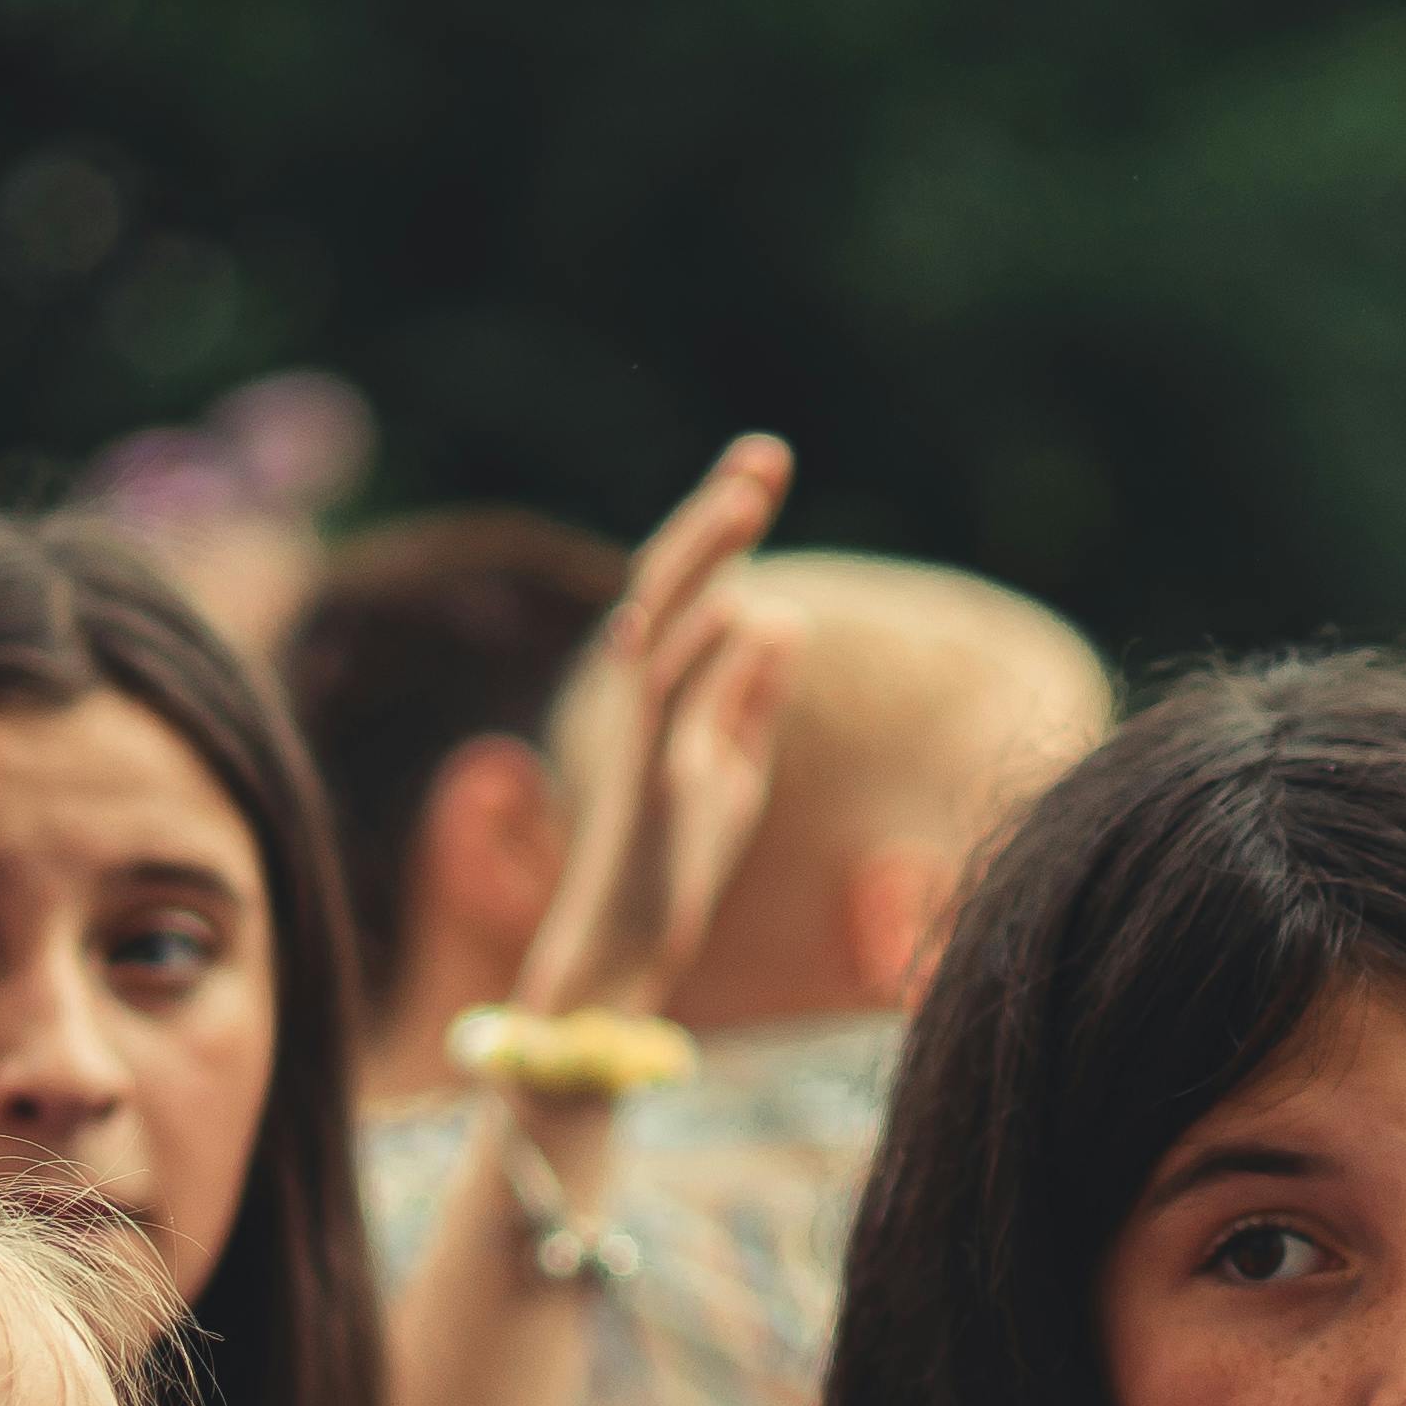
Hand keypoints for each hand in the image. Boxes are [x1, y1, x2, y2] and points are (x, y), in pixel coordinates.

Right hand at [517, 436, 803, 1014]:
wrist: (625, 950)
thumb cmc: (675, 858)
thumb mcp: (731, 766)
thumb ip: (749, 696)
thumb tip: (780, 618)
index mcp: (665, 690)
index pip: (695, 586)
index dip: (724, 525)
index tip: (765, 461)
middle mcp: (642, 699)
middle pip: (669, 584)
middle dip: (713, 517)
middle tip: (763, 455)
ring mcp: (642, 738)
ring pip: (661, 626)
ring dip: (703, 558)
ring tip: (747, 497)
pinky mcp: (655, 787)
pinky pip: (671, 706)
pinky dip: (706, 654)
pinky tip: (741, 605)